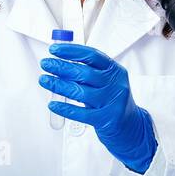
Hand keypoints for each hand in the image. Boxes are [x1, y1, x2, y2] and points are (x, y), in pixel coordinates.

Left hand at [39, 43, 157, 173]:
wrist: (130, 125)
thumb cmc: (111, 99)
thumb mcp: (106, 81)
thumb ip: (88, 72)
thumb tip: (59, 62)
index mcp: (114, 70)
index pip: (92, 55)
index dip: (72, 51)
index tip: (54, 50)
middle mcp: (115, 84)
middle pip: (84, 73)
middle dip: (61, 67)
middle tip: (45, 64)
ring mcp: (111, 102)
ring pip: (80, 92)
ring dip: (59, 85)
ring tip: (44, 80)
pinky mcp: (106, 119)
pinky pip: (81, 114)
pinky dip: (65, 108)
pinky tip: (52, 104)